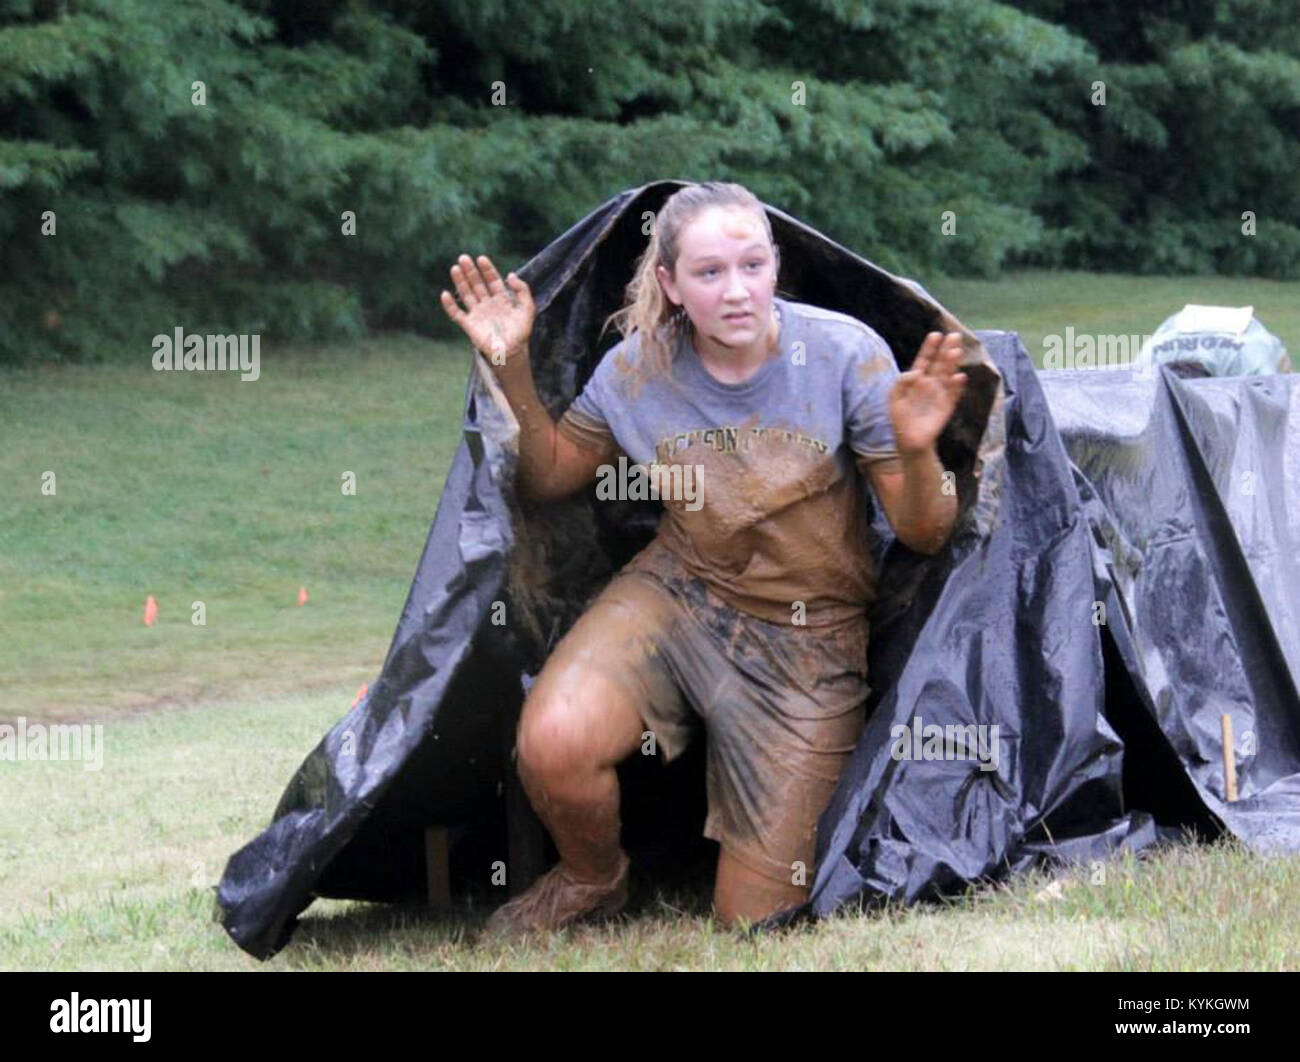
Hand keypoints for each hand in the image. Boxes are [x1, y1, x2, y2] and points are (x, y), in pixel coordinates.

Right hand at [439, 254, 534, 369]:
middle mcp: (487, 304)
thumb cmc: (521, 332)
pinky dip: (449, 305)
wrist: (512, 352)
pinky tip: (445, 294)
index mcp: (501, 299)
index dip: (487, 270)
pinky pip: (456, 314)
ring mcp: (477, 314)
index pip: (493, 281)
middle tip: (463, 258)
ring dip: (460, 282)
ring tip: (455, 268)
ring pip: (466, 294)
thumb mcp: (527, 309)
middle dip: (470, 271)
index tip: (481, 258)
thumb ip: (523, 291)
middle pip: (477, 284)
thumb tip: (511, 274)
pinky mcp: (469, 325)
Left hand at [889, 331, 966, 454]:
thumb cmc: (900, 419)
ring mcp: (940, 393)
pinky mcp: (947, 405)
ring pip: (948, 374)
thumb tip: (916, 372)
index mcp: (916, 380)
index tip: (935, 334)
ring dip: (953, 363)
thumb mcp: (894, 399)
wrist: (910, 441)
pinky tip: (960, 376)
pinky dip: (957, 386)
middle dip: (946, 349)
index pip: (924, 360)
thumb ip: (901, 383)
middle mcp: (930, 383)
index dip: (929, 348)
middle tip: (954, 335)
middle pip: (939, 363)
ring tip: (956, 351)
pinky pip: (953, 393)